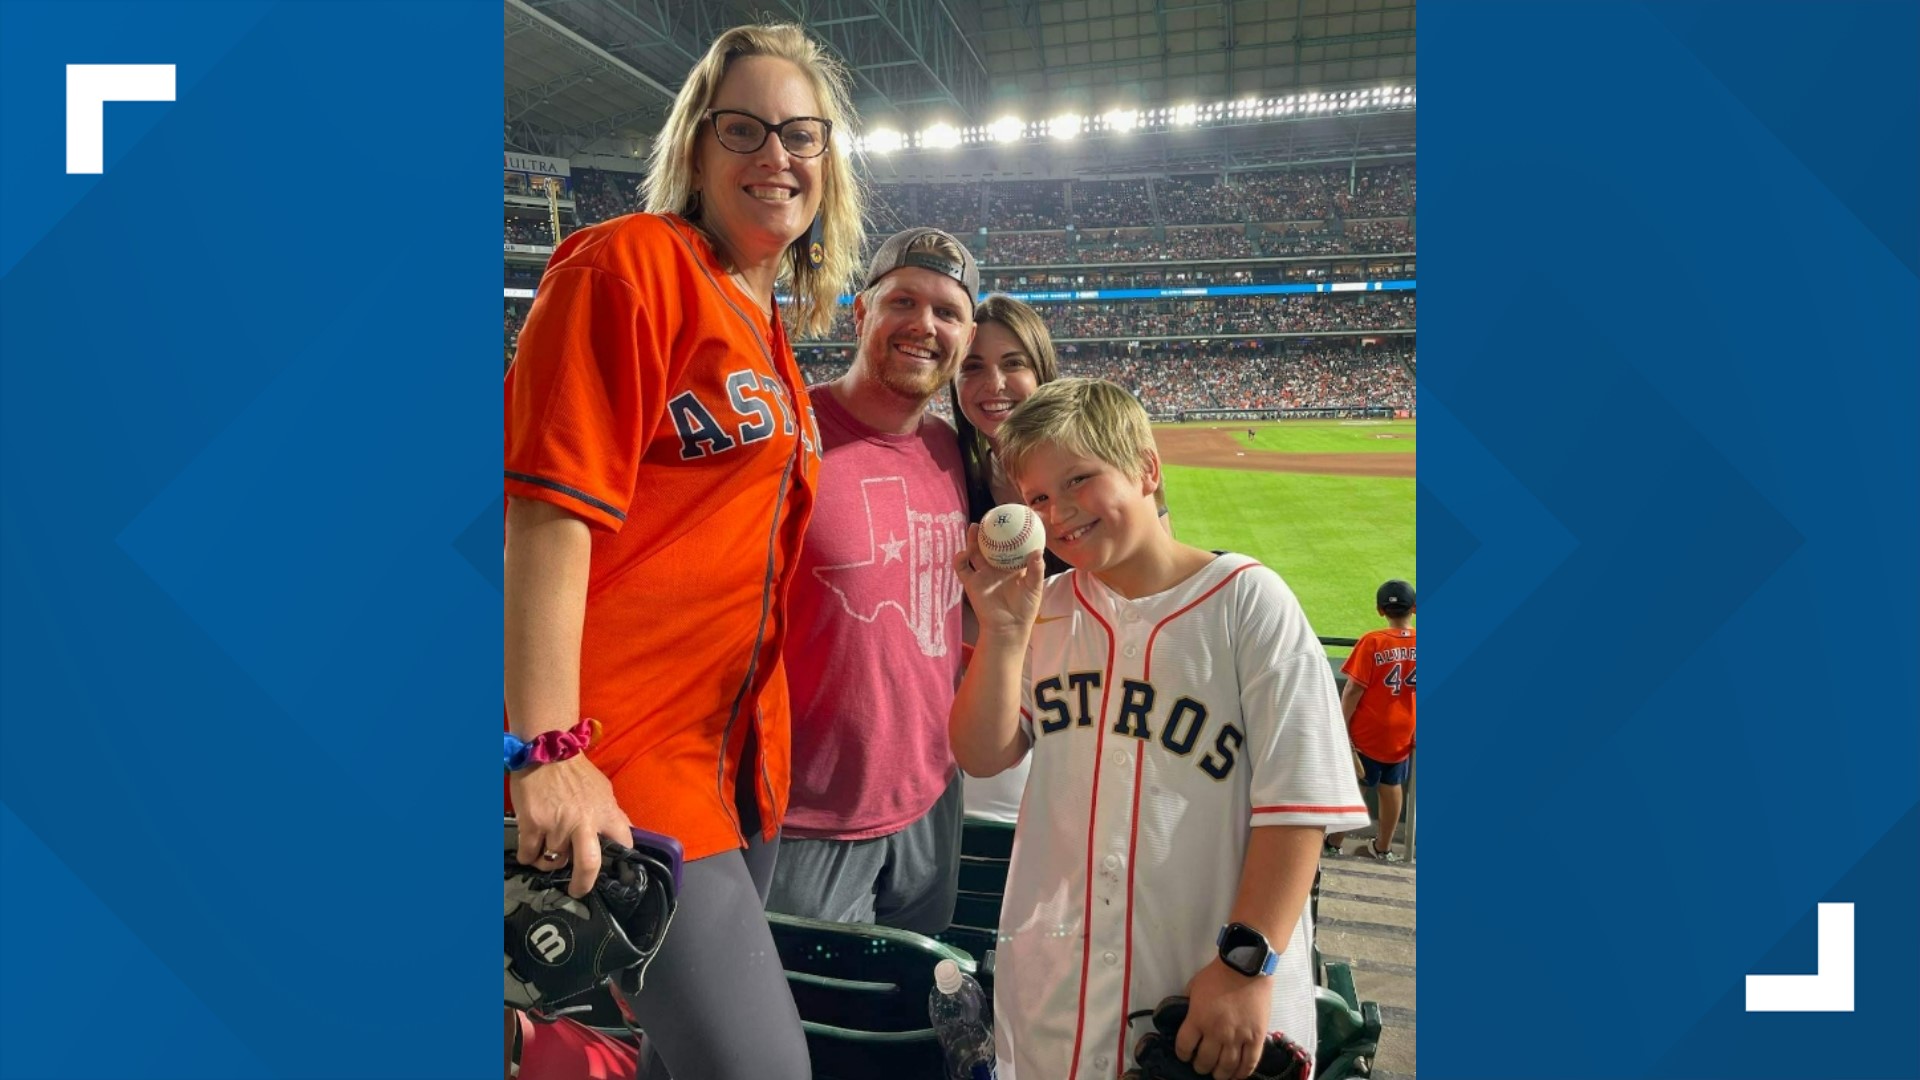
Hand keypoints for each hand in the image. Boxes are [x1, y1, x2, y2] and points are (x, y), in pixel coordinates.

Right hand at [509, 755, 631, 897]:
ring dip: (549, 860)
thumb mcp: (603, 791)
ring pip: (553, 861)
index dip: (621, 864)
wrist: (547, 751)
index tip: (616, 875)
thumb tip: (625, 833)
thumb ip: (612, 814)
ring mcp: (557, 825)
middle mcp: (583, 822)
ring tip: (548, 848)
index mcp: (606, 814)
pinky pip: (530, 855)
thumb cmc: (575, 773)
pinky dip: (529, 856)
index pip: (623, 845)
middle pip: (588, 866)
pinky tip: (531, 846)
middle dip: (583, 885)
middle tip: (578, 890)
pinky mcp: (533, 825)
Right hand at [952, 523, 1043, 637]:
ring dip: (972, 540)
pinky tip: (963, 553)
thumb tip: (1037, 551)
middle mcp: (996, 567)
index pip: (1009, 545)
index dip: (1008, 532)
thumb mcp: (1034, 588)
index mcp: (1012, 566)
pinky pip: (962, 569)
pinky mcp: (971, 583)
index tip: (1011, 518)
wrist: (1009, 627)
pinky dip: (960, 559)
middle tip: (990, 517)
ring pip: (974, 553)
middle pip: (989, 545)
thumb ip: (1036, 570)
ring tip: (974, 528)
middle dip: (988, 531)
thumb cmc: (1025, 608)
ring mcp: (982, 574)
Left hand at [1176, 959, 1273, 1079]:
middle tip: (1202, 1065)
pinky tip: (1237, 1076)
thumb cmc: (1218, 975)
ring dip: (1220, 1074)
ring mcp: (1238, 1037)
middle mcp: (1217, 1032)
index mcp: (1198, 1019)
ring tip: (1217, 1074)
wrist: (1247, 967)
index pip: (1184, 1047)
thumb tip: (1186, 1017)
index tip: (1185, 1055)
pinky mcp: (1256, 1038)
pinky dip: (1242, 1073)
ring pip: (1227, 1066)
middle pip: (1205, 1061)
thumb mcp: (1194, 986)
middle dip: (1200, 1066)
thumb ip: (1188, 1005)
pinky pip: (1250, 1062)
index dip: (1183, 1054)